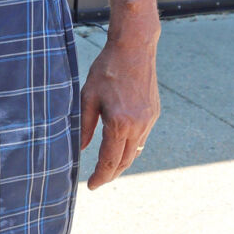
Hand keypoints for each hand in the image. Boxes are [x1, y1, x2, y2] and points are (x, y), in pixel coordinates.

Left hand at [79, 32, 159, 188]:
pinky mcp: (154, 114)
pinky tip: (119, 147)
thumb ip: (83, 125)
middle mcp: (138, 126)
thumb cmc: (107, 69)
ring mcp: (149, 121)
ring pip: (135, 152)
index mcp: (119, 123)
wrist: (134, 48)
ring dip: (121, 163)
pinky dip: (130, 148)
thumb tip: (79, 148)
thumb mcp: (88, 96)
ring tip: (106, 168)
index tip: (91, 186)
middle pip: (125, 162)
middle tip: (98, 181)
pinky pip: (141, 139)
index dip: (100, 177)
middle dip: (111, 174)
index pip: (109, 161)